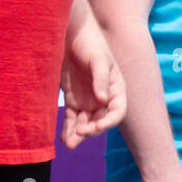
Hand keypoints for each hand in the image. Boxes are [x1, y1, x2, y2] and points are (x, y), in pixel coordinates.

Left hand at [60, 16, 125, 147]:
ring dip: (78, 134)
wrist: (71, 36)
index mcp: (116, 89)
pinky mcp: (74, 99)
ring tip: (70, 145)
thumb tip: (103, 99)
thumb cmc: (90, 44)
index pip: (117, 111)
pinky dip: (68, 128)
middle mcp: (104, 98)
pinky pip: (72, 117)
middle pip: (100, 120)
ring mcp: (88, 100)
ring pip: (85, 122)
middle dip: (91, 130)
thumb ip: (100, 78)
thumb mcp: (98, 59)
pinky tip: (64, 139)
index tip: (95, 127)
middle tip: (78, 135)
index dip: (108, 122)